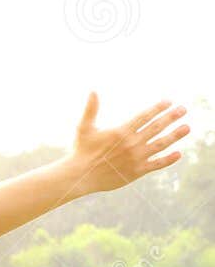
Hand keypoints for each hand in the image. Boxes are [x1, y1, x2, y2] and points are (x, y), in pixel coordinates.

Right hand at [70, 91, 188, 193]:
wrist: (80, 176)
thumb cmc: (81, 151)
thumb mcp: (84, 127)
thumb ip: (91, 109)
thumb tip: (93, 90)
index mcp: (121, 131)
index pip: (145, 116)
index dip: (158, 108)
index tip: (169, 102)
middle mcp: (132, 144)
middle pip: (157, 127)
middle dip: (171, 117)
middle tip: (183, 109)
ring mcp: (136, 158)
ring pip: (160, 144)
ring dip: (175, 135)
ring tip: (186, 128)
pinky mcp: (137, 171)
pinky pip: (157, 164)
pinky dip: (168, 159)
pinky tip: (178, 153)